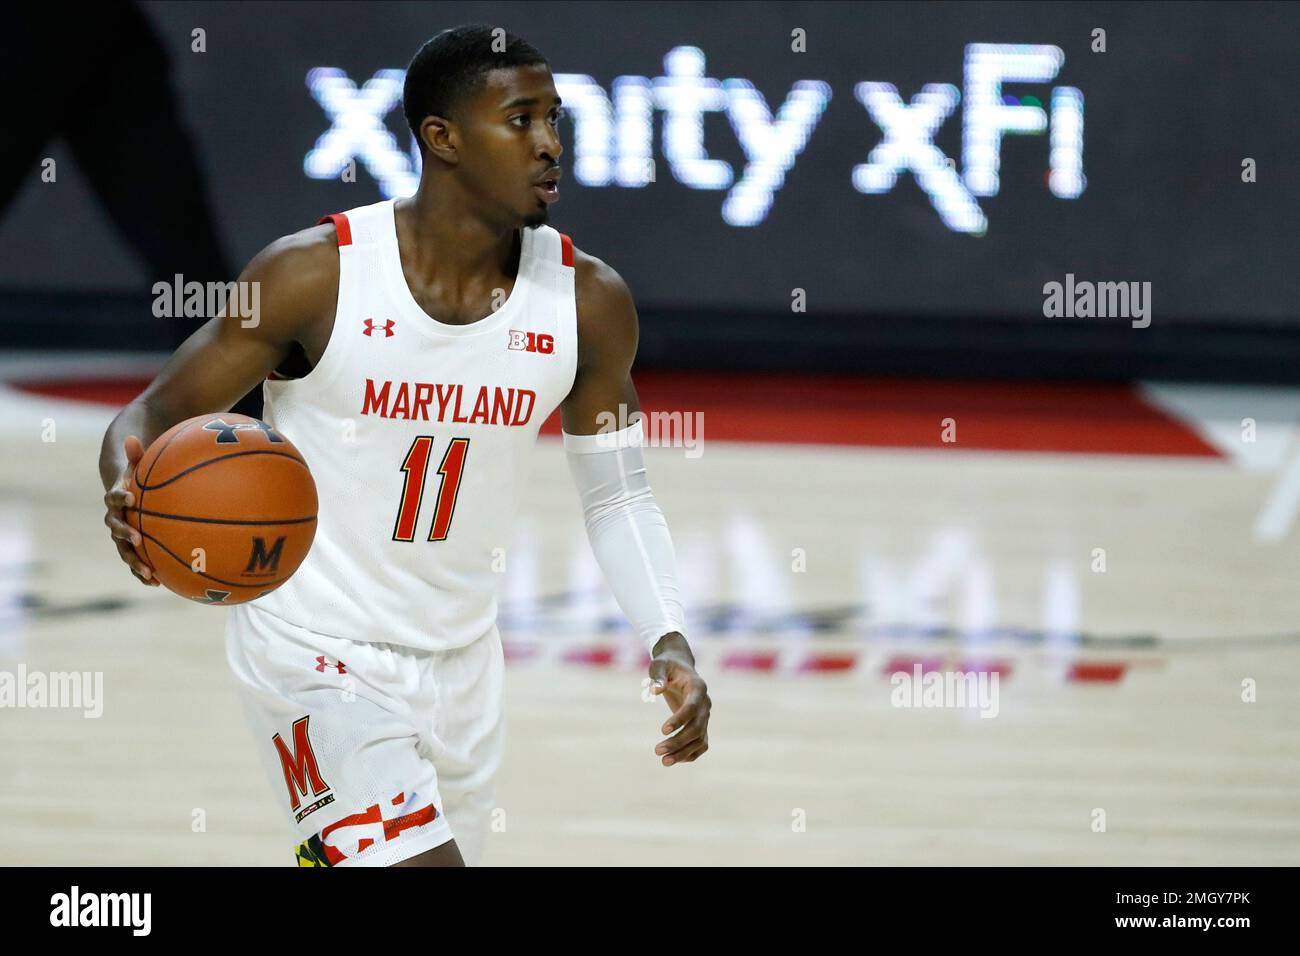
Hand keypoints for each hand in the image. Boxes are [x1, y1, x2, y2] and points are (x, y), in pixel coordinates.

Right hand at [103, 435, 158, 586]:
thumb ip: (136, 455)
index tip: (131, 498)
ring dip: (135, 562)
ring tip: (149, 574)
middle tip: (137, 539)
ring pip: (124, 550)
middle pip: (114, 529)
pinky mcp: (132, 547)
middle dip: (124, 534)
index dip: (120, 497)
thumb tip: (133, 438)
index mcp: (117, 498)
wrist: (125, 495)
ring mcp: (122, 534)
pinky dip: (145, 572)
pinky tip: (160, 583)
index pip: (113, 497)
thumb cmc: (136, 478)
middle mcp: (115, 518)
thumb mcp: (137, 465)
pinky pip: (136, 560)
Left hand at [648, 636, 709, 765]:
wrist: (679, 668)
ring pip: (700, 739)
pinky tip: (672, 759)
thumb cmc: (667, 665)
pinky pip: (700, 744)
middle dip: (679, 741)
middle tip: (657, 750)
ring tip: (664, 761)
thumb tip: (655, 691)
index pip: (692, 707)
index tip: (662, 730)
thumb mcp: (659, 665)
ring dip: (683, 752)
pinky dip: (689, 754)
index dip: (679, 720)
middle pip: (697, 727)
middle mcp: (705, 703)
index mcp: (698, 686)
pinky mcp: (701, 724)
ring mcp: (705, 715)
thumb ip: (657, 676)